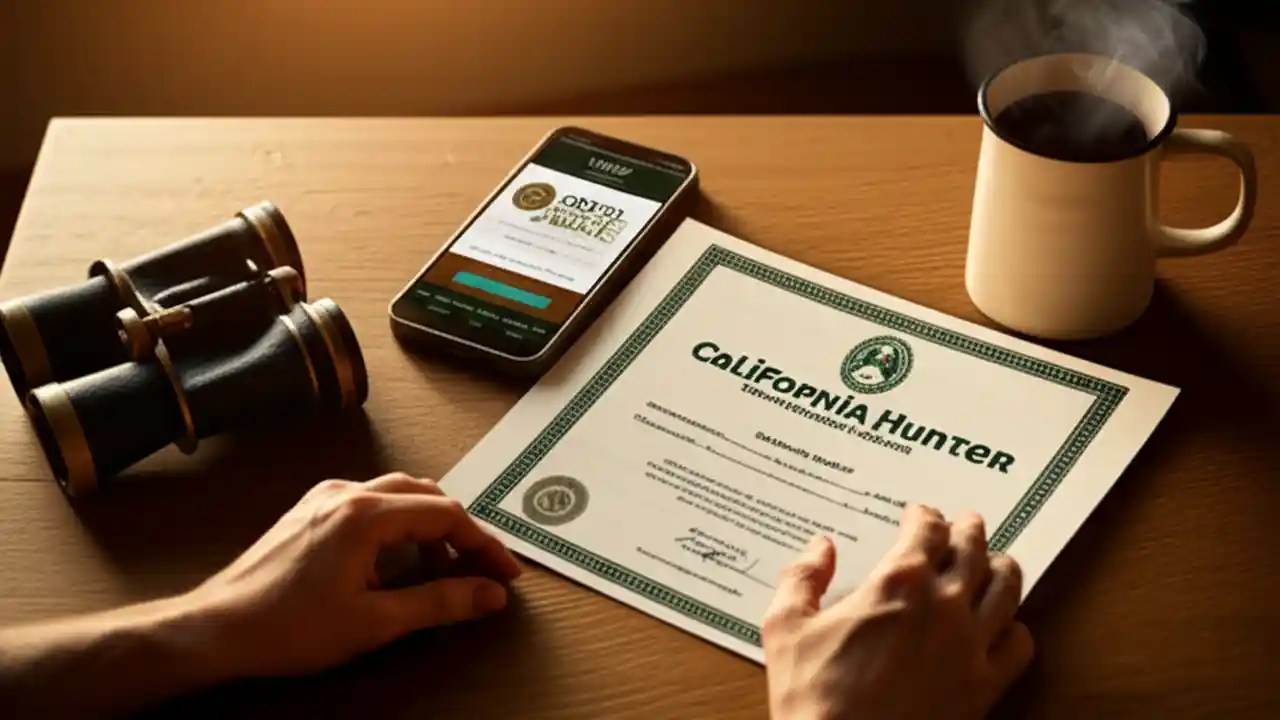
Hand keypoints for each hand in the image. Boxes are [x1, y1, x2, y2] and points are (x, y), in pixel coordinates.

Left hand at [184, 473, 521, 677]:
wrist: (217, 629)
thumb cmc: (288, 628)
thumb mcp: (374, 623)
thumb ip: (439, 603)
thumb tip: (489, 595)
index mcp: (364, 515)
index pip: (445, 514)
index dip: (483, 544)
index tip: (505, 574)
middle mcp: (346, 494)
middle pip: (425, 496)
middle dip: (460, 532)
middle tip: (481, 570)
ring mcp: (324, 499)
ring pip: (398, 496)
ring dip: (429, 528)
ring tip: (443, 570)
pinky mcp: (310, 511)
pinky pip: (371, 503)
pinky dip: (399, 526)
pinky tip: (398, 562)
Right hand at [762, 505, 1031, 719]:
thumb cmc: (813, 695)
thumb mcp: (786, 627)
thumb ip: (802, 578)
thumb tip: (819, 546)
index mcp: (897, 583)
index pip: (926, 529)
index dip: (924, 515)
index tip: (919, 514)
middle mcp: (943, 606)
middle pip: (973, 549)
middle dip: (969, 529)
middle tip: (967, 522)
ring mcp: (970, 646)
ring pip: (1006, 588)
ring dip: (1001, 566)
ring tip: (996, 560)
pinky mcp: (984, 686)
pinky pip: (1020, 644)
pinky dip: (1016, 627)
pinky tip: (1004, 625)